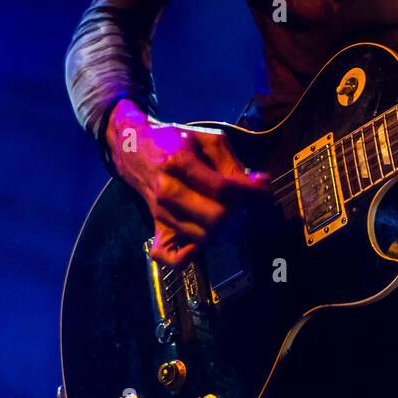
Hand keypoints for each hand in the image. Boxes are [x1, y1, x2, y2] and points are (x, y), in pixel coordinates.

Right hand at [106, 100, 269, 266]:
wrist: (133, 149)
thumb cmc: (174, 141)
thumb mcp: (205, 139)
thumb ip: (232, 163)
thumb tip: (260, 184)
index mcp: (179, 162)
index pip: (222, 187)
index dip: (250, 192)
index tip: (265, 191)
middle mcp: (166, 190)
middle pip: (214, 216)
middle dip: (236, 210)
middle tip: (240, 200)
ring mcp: (159, 212)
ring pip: (202, 236)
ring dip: (221, 228)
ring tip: (223, 211)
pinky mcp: (156, 227)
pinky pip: (169, 257)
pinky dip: (188, 256)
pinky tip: (201, 242)